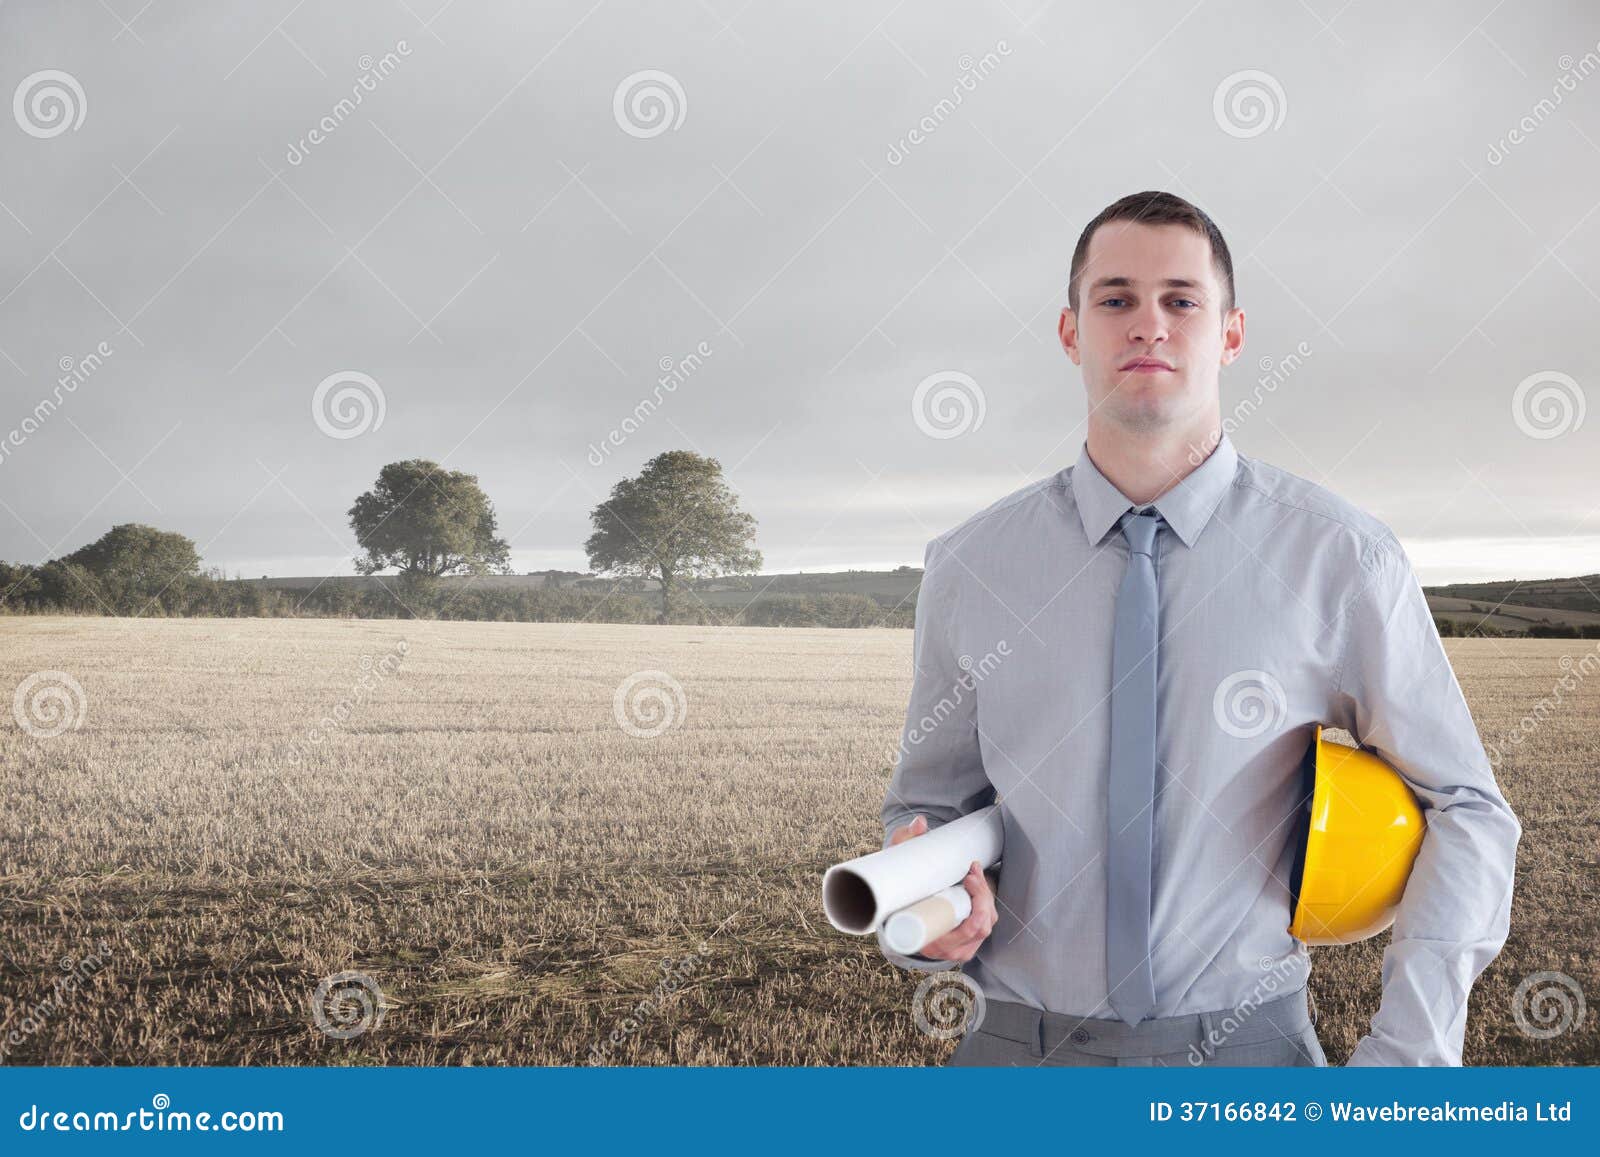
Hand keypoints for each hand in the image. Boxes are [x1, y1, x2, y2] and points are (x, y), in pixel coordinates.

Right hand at [887, 816, 997, 962]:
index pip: (964, 933)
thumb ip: (906, 840)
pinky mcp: (965, 941)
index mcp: (927, 940)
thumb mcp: (897, 863)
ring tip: (973, 873)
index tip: (968, 878)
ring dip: (985, 896)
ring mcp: (957, 948)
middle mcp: (943, 950)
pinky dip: (986, 903)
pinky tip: (977, 884)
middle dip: (983, 895)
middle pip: (980, 927)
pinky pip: (986, 924)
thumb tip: (920, 823)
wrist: (896, 907)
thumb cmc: (897, 889)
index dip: (975, 908)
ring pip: (985, 925)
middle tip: (971, 871)